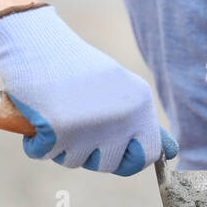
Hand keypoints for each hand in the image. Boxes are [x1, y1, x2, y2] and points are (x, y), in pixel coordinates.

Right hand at [0, 4, 178, 174]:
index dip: (128, 157)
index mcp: (140, 104)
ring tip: (56, 111)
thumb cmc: (74, 67)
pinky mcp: (58, 130)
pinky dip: (34, 142)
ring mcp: (92, 126)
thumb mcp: (119, 88)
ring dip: (60, 146)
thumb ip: (141, 121)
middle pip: (109, 164)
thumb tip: (172, 153)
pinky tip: (37, 115)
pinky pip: (41, 153)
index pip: (149, 154)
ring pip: (73, 162)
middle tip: (76, 122)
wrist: (36, 42)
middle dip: (90, 154)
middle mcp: (122, 116)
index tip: (110, 149)